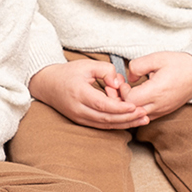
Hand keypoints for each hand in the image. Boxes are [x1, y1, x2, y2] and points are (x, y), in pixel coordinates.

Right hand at [29, 59, 145, 128]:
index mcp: (79, 94)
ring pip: (105, 125)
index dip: (120, 108)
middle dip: (128, 118)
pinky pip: (101, 126)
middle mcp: (78, 109)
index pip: (103, 105)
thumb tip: (119, 83)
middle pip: (106, 119)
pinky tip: (130, 121)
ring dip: (125, 124)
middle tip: (145, 114)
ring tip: (142, 120)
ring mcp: (79, 117)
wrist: (47, 85)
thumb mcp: (87, 65)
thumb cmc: (68, 73)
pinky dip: (116, 124)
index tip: (136, 106)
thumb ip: (105, 70)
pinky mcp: (81, 121)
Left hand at [119, 52, 191, 119]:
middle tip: (120, 88)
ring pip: (137, 117)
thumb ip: (138, 66)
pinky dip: (137, 110)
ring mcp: (162, 111)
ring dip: (129, 107)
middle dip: (121, 100)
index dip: (122, 91)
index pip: (130, 99)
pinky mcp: (164, 112)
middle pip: (131, 111)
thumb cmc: (179, 65)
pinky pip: (145, 117)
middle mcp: (159, 105)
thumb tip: (128, 77)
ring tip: (127, 93)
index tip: (123, 81)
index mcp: (157, 91)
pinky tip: (136, 99)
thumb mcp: (157, 58)